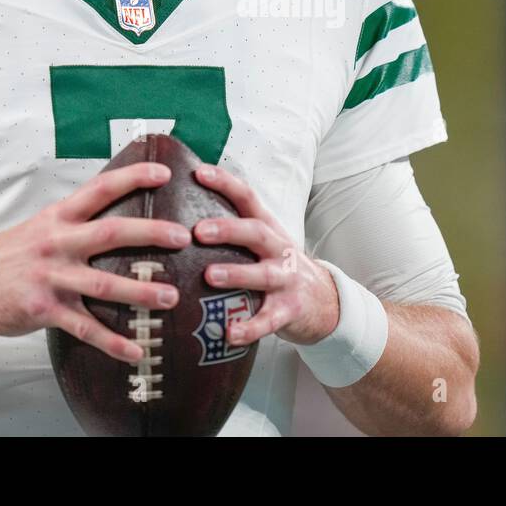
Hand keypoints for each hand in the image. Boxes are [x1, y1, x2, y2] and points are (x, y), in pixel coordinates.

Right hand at [0, 162, 190, 362]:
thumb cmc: (11, 254)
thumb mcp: (42, 227)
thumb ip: (77, 221)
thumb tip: (119, 213)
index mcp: (58, 217)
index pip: (100, 189)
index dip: (132, 177)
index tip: (164, 173)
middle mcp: (56, 243)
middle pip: (110, 233)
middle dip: (150, 234)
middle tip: (184, 237)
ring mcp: (50, 278)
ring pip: (103, 285)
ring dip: (140, 293)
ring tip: (171, 298)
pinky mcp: (44, 310)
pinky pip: (85, 329)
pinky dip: (113, 342)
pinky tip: (137, 351)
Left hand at [192, 164, 339, 346]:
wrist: (324, 302)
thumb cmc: (279, 267)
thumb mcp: (264, 242)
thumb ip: (233, 229)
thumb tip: (181, 215)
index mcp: (269, 229)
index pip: (248, 198)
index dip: (225, 183)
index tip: (199, 172)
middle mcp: (279, 250)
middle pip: (256, 232)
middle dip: (228, 230)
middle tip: (197, 231)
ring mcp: (286, 280)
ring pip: (262, 275)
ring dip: (236, 274)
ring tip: (210, 276)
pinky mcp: (288, 310)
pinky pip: (269, 320)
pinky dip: (250, 327)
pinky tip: (230, 333)